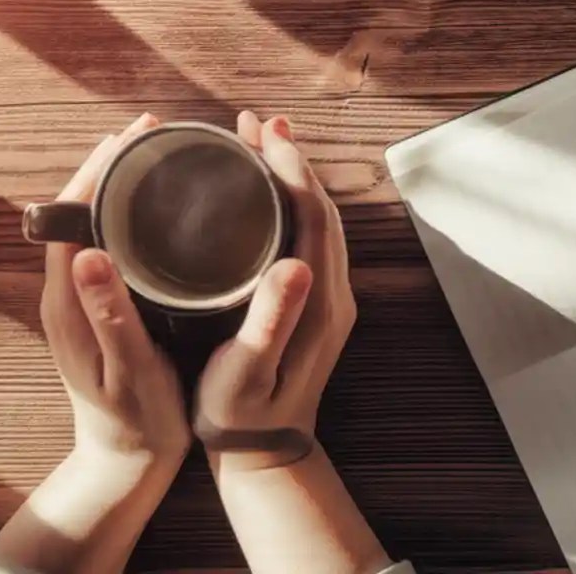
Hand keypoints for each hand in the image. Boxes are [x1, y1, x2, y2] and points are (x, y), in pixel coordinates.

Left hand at [40, 113, 190, 462]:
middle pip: (82, 207)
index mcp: (67, 300)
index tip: (136, 135)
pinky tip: (164, 206)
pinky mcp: (103, 303)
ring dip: (124, 182)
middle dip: (115, 163)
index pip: (71, 212)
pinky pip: (113, 240)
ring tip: (163, 153)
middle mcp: (68, 290)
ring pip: (98, 221)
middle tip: (158, 130)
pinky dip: (134, 211)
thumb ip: (108, 314)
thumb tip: (86, 252)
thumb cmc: (136, 419)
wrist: (127, 460)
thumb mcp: (128, 371)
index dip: (101, 167)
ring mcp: (84, 296)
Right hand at [194, 112, 355, 467]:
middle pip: (317, 208)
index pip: (312, 216)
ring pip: (313, 219)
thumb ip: (272, 319)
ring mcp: (324, 297)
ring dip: (289, 176)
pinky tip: (260, 195)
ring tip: (256, 141)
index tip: (263, 133)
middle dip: (289, 159)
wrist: (265, 454)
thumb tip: (294, 263)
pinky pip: (304, 236)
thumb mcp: (249, 371)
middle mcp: (331, 292)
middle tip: (253, 121)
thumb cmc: (244, 416)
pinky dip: (286, 203)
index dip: (290, 169)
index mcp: (318, 300)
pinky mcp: (311, 303)